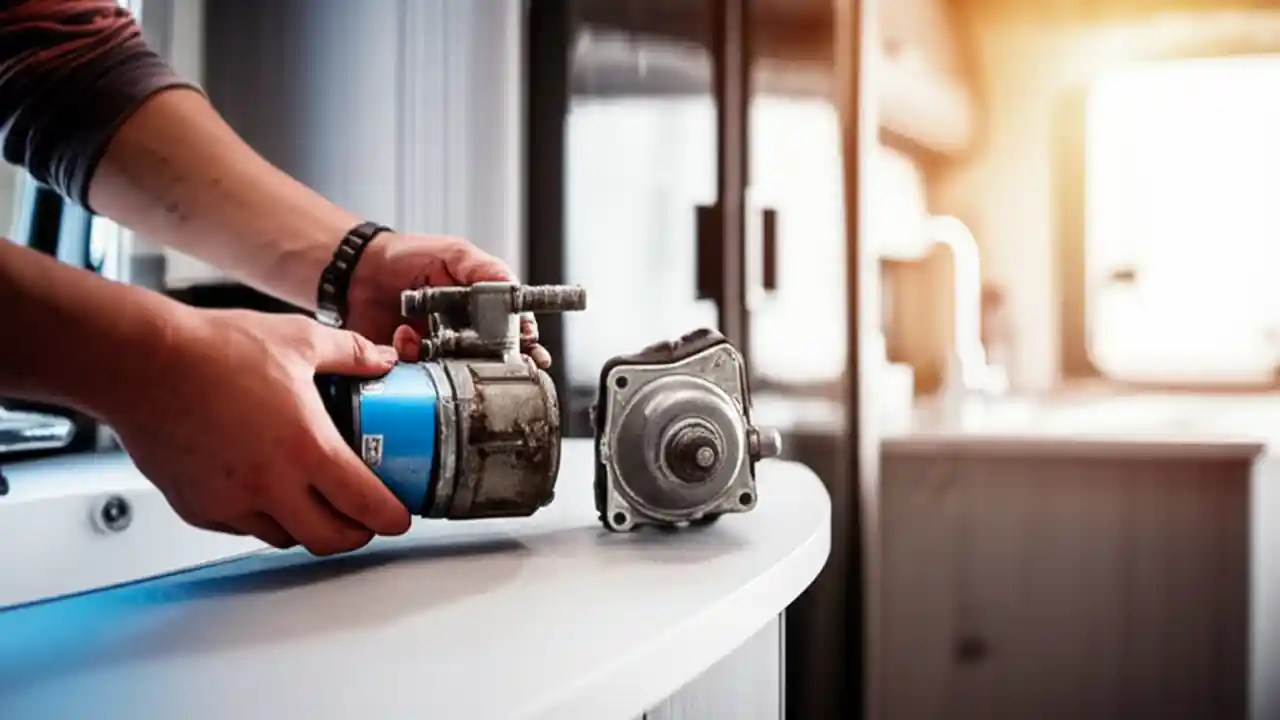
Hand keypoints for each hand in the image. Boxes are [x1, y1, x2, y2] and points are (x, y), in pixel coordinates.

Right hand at [103, 308, 410, 555]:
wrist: (141, 362)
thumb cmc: (214, 349)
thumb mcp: (299, 340)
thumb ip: (350, 353)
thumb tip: (382, 359)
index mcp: (306, 448)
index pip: (364, 505)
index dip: (391, 518)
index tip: (400, 517)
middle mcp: (271, 485)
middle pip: (329, 539)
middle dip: (355, 535)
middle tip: (364, 520)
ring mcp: (231, 501)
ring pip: (284, 537)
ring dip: (308, 527)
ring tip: (316, 503)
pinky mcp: (198, 507)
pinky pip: (242, 527)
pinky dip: (263, 518)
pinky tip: (267, 492)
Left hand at [345, 233, 550, 367]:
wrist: (359, 270)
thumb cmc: (407, 256)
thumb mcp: (454, 254)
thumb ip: (487, 271)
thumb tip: (514, 289)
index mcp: (482, 308)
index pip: (515, 334)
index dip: (525, 347)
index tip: (530, 354)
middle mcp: (465, 334)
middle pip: (492, 362)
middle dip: (495, 369)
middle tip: (493, 366)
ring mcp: (439, 351)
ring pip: (459, 375)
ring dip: (451, 366)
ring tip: (431, 341)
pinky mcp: (412, 364)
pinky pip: (423, 378)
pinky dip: (415, 363)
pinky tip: (404, 337)